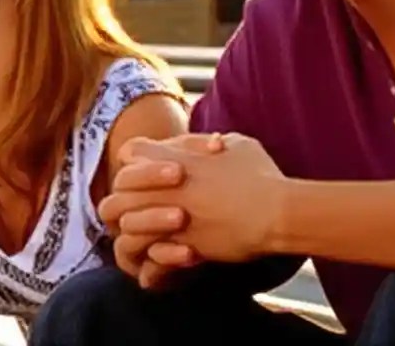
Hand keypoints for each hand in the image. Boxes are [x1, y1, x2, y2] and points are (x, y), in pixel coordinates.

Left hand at [101, 133, 286, 264]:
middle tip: (141, 206)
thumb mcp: (237, 144)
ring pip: (124, 222)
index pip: (130, 152)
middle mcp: (165, 185)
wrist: (275, 213)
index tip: (149, 171)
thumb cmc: (261, 176)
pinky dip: (150, 252)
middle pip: (118, 188)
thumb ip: (210, 144)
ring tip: (150, 231)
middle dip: (124, 196)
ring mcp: (169, 216)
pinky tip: (165, 250)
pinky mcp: (179, 244)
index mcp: (176, 157)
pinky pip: (146, 250)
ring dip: (134, 226)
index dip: (135, 162)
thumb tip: (206, 143)